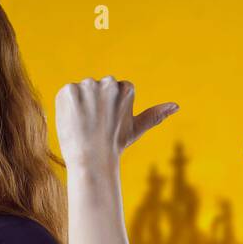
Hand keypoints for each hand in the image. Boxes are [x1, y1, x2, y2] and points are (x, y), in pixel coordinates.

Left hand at [55, 76, 177, 171]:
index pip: (113, 90)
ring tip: (84, 124)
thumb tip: (176, 106)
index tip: (108, 123)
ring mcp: (87, 86)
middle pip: (96, 88)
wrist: (91, 160)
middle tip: (95, 125)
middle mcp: (108, 83)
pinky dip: (66, 107)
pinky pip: (66, 94)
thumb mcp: (136, 129)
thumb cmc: (114, 145)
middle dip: (94, 104)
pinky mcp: (69, 90)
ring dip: (80, 105)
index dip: (108, 109)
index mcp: (125, 89)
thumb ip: (155, 114)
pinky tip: (72, 120)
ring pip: (81, 91)